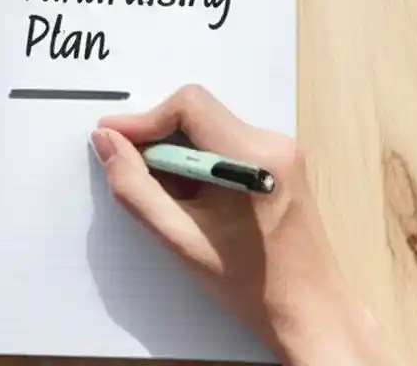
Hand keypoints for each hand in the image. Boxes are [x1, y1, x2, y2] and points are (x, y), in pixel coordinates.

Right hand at [91, 85, 393, 365]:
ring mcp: (282, 152)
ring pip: (209, 129)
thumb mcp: (180, 239)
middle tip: (135, 176)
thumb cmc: (251, 285)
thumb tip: (106, 143)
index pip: (189, 105)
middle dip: (159, 140)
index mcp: (254, 157)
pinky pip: (226, 145)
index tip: (112, 140)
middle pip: (197, 114)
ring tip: (170, 200)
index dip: (144, 120)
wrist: (310, 311)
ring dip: (178, 155)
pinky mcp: (281, 164)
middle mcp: (273, 143)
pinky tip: (195, 202)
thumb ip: (135, 188)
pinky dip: (199, 164)